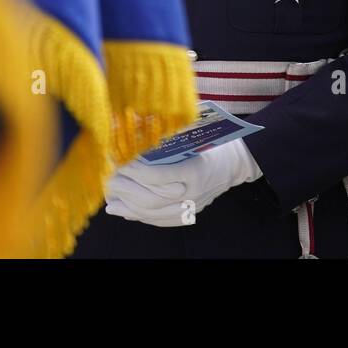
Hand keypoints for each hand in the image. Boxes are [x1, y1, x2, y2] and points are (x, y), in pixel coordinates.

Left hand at [104, 140, 261, 226]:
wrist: (237, 161)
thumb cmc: (215, 141)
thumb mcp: (195, 132)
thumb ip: (170, 132)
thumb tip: (138, 127)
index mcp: (195, 169)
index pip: (159, 176)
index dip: (135, 171)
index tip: (120, 163)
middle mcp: (194, 192)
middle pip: (153, 199)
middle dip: (127, 192)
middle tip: (110, 181)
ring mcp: (193, 205)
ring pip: (155, 214)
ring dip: (129, 208)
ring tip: (111, 201)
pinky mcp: (191, 213)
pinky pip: (162, 221)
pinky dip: (142, 217)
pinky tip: (127, 212)